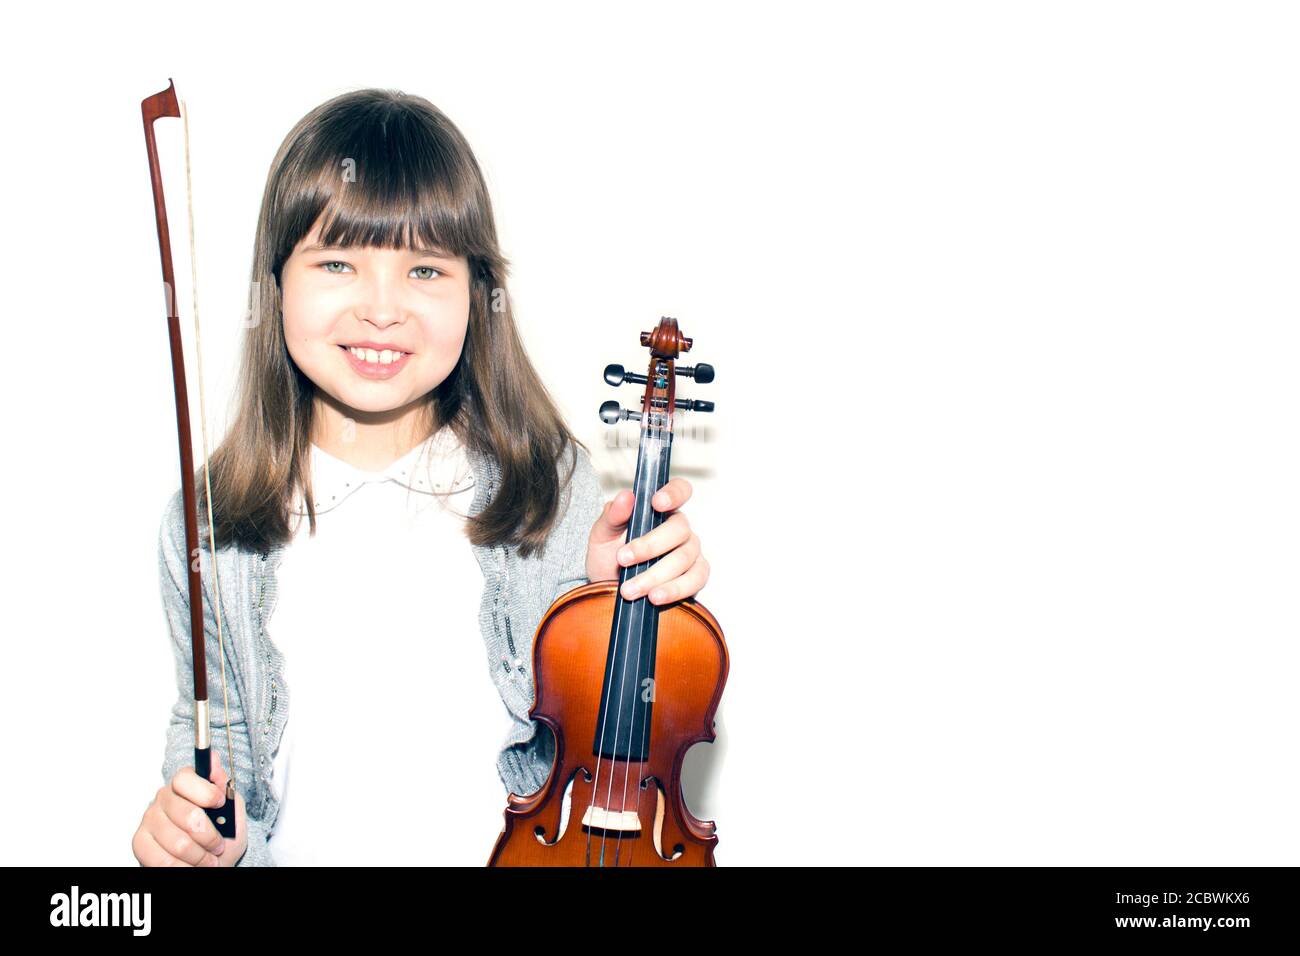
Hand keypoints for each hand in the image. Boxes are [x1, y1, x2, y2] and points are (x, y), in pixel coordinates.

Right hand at [132, 748, 246, 866]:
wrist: (210, 862)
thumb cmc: (221, 834)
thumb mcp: (231, 809)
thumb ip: (224, 786)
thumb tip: (213, 758)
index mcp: (184, 784)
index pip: (185, 778)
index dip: (206, 792)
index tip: (220, 803)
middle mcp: (163, 797)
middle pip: (188, 815)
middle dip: (210, 837)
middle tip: (218, 846)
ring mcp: (149, 820)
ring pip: (179, 843)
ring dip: (200, 857)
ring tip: (208, 860)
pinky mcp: (140, 842)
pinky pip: (163, 860)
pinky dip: (183, 867)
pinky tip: (191, 866)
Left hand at [587, 477, 709, 604]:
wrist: (609, 590)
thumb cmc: (609, 557)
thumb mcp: (602, 535)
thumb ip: (612, 515)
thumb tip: (626, 496)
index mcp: (661, 510)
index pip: (679, 490)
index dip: (673, 493)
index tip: (656, 503)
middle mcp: (680, 529)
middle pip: (679, 529)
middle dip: (649, 546)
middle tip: (622, 560)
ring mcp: (691, 552)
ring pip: (683, 558)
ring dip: (654, 575)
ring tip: (630, 589)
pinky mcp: (696, 576)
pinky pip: (695, 580)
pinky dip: (674, 589)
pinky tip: (655, 597)